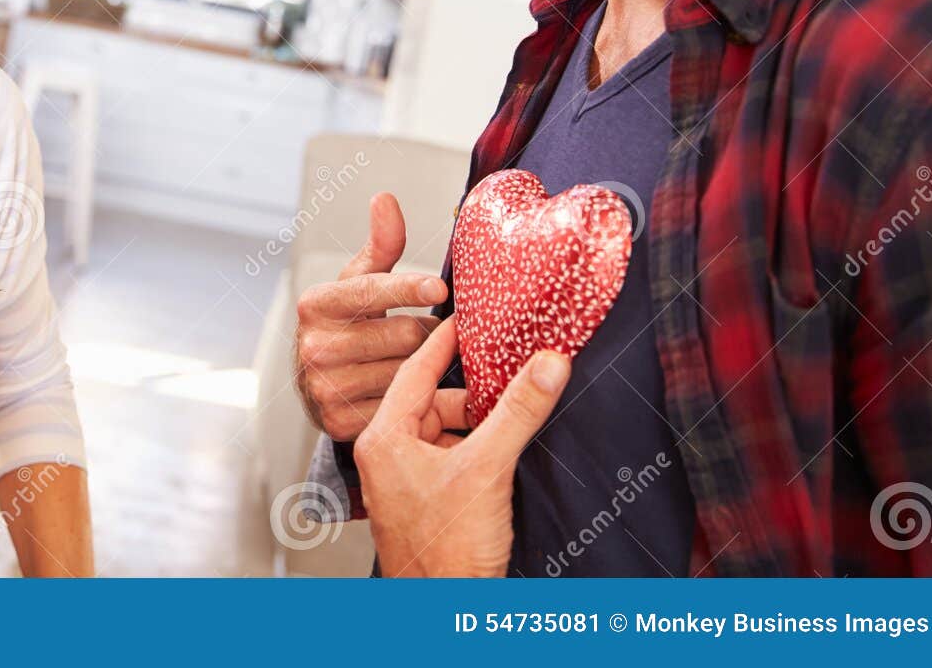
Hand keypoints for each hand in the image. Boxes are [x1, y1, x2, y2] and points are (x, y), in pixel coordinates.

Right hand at [294, 193, 447, 438]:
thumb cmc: (347, 323)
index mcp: (317, 305)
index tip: (439, 288)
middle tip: (438, 332)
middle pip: (404, 337)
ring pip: (409, 374)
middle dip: (429, 333)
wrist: (316, 383)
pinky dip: (422, 402)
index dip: (408, 289)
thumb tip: (385, 198)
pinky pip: (403, 410)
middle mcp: (315, 347)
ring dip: (428, 368)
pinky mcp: (339, 422)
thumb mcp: (358, 283)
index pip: (371, 291)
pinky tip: (423, 394)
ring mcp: (326, 388)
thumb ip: (380, 246)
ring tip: (429, 362)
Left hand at [354, 316, 568, 576]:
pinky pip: (451, 458)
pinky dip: (478, 449)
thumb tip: (548, 363)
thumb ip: (518, 411)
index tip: (467, 320)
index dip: (444, 343)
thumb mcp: (488, 467)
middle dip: (474, 392)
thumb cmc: (447, 551)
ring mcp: (404, 482)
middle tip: (510, 373)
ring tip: (514, 411)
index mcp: (382, 440)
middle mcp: (386, 457)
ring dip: (479, 423)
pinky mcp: (425, 502)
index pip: (414, 372)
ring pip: (445, 431)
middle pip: (433, 402)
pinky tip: (505, 448)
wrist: (449, 611)